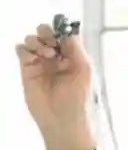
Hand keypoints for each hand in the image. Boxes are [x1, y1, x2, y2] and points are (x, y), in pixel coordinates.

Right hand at [15, 24, 95, 149]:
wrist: (62, 119)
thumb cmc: (78, 97)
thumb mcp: (83, 69)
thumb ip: (75, 48)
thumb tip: (67, 30)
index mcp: (73, 56)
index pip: (64, 34)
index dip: (61, 30)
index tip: (61, 35)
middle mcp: (56, 57)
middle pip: (46, 33)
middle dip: (46, 32)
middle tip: (51, 44)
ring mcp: (41, 63)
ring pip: (32, 40)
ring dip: (36, 41)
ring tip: (46, 54)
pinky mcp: (27, 70)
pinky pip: (21, 51)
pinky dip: (24, 49)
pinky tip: (32, 58)